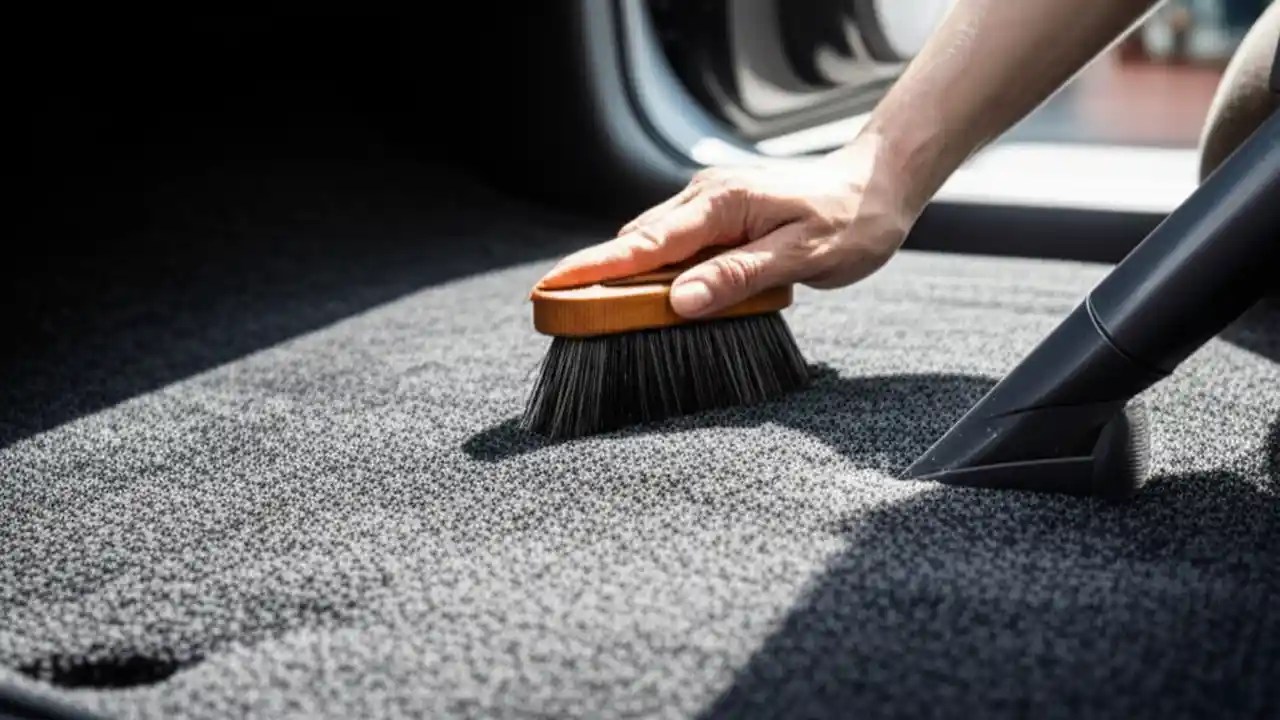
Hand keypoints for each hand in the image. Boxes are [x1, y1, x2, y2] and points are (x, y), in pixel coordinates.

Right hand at [535, 142, 920, 317]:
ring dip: (629, 279)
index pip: (643, 244)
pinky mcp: (720, 218)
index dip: (593, 269)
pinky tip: (660, 300)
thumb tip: (681, 301)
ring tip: (603, 318)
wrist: (880, 187)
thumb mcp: (803, 256)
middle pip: (636, 245)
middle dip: (598, 280)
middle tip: (566, 321)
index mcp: (721, 205)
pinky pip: (675, 247)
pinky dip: (658, 273)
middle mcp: (706, 199)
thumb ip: (739, 278)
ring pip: (653, 246)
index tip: (551, 288)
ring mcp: (711, 206)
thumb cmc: (852, 221)